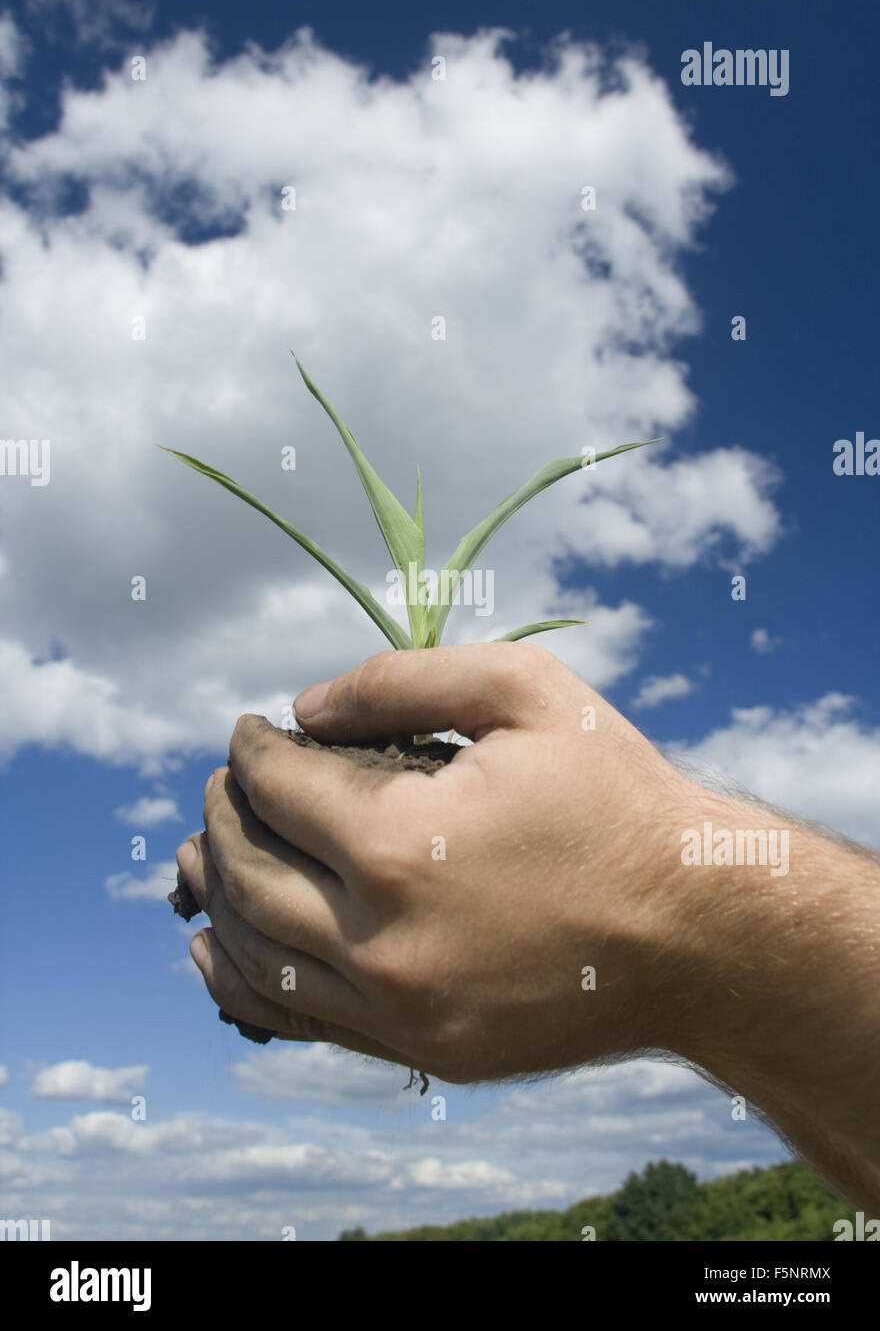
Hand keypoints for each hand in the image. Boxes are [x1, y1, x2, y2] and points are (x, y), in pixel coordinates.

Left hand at [176, 642, 702, 1082]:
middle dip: (222, 815)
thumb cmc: (617, 797)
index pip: (277, 789)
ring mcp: (399, 1010)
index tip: (248, 731)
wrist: (698, 930)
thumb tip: (304, 706)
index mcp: (400, 844)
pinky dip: (242, 981)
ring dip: (216, 895)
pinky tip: (219, 949)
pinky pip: (299, 1020)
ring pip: (255, 953)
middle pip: (247, 871)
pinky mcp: (423, 1052)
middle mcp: (381, 940)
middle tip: (226, 783)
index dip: (248, 750)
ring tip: (202, 854)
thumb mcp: (526, 693)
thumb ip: (403, 679)